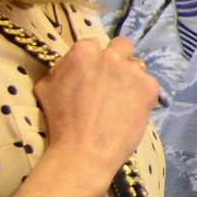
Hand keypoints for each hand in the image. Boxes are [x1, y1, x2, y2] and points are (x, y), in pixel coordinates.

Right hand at [34, 35, 158, 196]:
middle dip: (118, 59)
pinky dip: (143, 95)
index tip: (93, 77)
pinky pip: (149, 85)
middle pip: (121, 47)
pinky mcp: (149, 87)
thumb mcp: (46, 87)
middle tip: (113, 82)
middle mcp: (110, 55)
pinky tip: (133, 110)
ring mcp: (132, 70)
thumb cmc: (60, 121)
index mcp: (83, 51)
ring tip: (123, 101)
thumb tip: (70, 66)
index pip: (94, 46)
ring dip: (131, 78)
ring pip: (137, 66)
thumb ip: (61, 69)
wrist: (84, 150)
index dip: (94, 62)